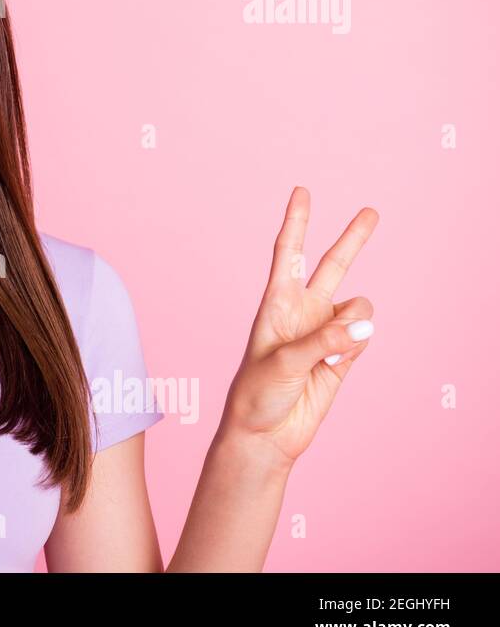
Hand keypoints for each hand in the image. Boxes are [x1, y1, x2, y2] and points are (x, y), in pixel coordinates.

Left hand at [221, 186, 378, 468]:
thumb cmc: (256, 395)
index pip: (289, 253)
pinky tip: (336, 365)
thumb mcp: (282, 364)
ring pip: (359, 307)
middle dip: (352, 238)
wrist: (265, 435)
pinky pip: (363, 337)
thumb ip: (323, 342)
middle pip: (332, 265)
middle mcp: (302, 311)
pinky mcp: (342, 356)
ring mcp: (324, 332)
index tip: (301, 191)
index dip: (296, 222)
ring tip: (330, 350)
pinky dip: (357, 346)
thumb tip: (363, 326)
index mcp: (276, 303)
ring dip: (355, 323)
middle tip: (372, 211)